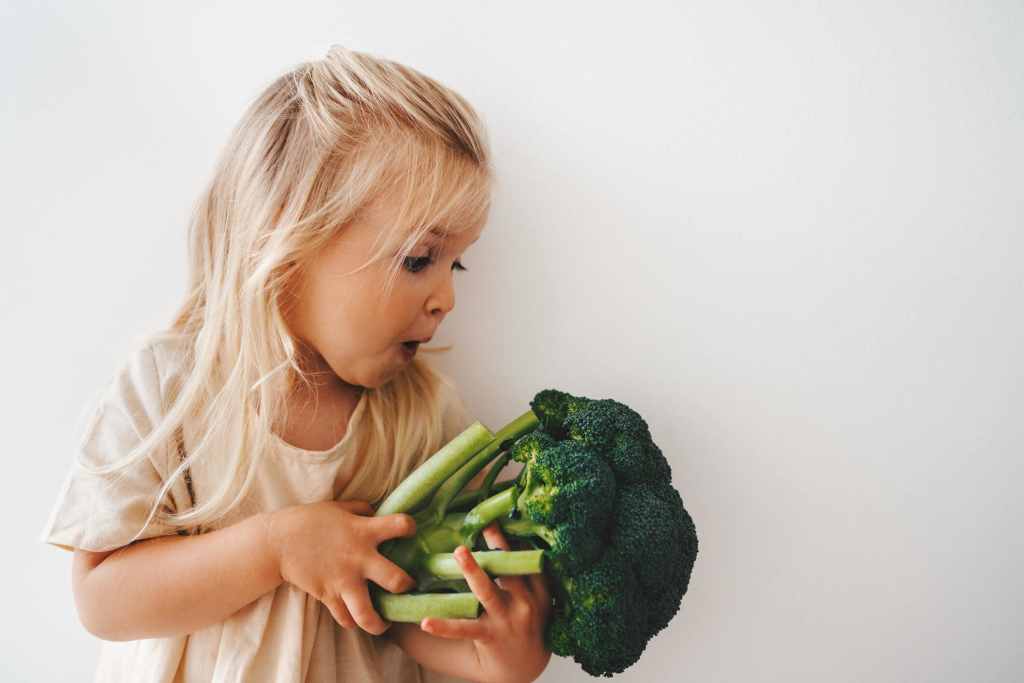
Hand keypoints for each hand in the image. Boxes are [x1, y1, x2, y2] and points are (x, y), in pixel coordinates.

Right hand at [267, 500, 416, 634]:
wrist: (277, 542)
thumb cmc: (309, 520)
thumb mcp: (340, 508)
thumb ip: (362, 510)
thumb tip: (379, 511)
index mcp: (364, 531)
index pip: (400, 525)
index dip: (410, 527)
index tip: (410, 531)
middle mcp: (359, 558)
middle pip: (396, 580)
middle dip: (407, 586)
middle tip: (407, 588)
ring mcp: (343, 580)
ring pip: (368, 614)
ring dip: (380, 623)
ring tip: (384, 623)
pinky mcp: (328, 595)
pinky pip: (345, 618)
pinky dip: (352, 621)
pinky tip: (355, 617)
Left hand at [420, 523, 551, 682]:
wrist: (525, 668)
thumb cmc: (526, 624)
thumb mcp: (536, 598)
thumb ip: (525, 571)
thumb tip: (507, 532)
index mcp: (538, 589)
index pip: (529, 557)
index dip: (518, 536)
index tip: (504, 514)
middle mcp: (526, 602)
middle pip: (511, 569)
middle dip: (500, 545)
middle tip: (486, 522)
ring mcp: (507, 620)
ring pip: (489, 592)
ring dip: (474, 571)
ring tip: (459, 553)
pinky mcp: (490, 637)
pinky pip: (464, 629)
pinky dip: (444, 626)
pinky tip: (425, 621)